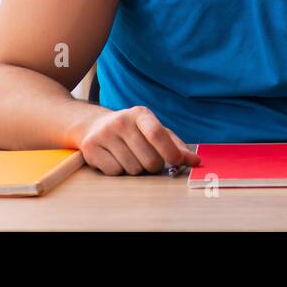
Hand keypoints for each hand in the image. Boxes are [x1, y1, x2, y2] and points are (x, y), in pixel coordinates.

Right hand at [72, 105, 201, 175]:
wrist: (94, 126)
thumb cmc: (133, 132)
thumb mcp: (154, 130)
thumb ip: (175, 145)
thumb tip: (195, 160)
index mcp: (140, 114)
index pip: (157, 134)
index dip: (170, 151)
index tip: (176, 162)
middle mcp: (121, 121)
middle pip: (148, 159)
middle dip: (153, 166)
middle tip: (149, 160)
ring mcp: (104, 134)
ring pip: (132, 169)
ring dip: (136, 170)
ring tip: (130, 157)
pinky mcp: (91, 148)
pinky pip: (114, 172)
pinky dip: (119, 172)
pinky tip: (115, 159)